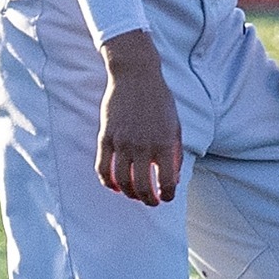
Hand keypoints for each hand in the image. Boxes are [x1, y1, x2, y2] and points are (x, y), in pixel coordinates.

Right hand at [97, 30, 181, 206]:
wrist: (135, 76)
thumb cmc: (159, 100)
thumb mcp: (175, 126)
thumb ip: (175, 153)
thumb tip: (173, 178)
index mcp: (164, 143)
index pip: (167, 182)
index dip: (168, 195)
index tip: (167, 197)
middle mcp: (142, 146)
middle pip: (142, 187)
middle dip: (148, 200)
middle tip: (152, 202)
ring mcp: (121, 143)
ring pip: (122, 181)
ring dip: (129, 193)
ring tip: (134, 195)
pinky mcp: (105, 137)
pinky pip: (103, 168)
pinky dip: (108, 182)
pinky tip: (116, 186)